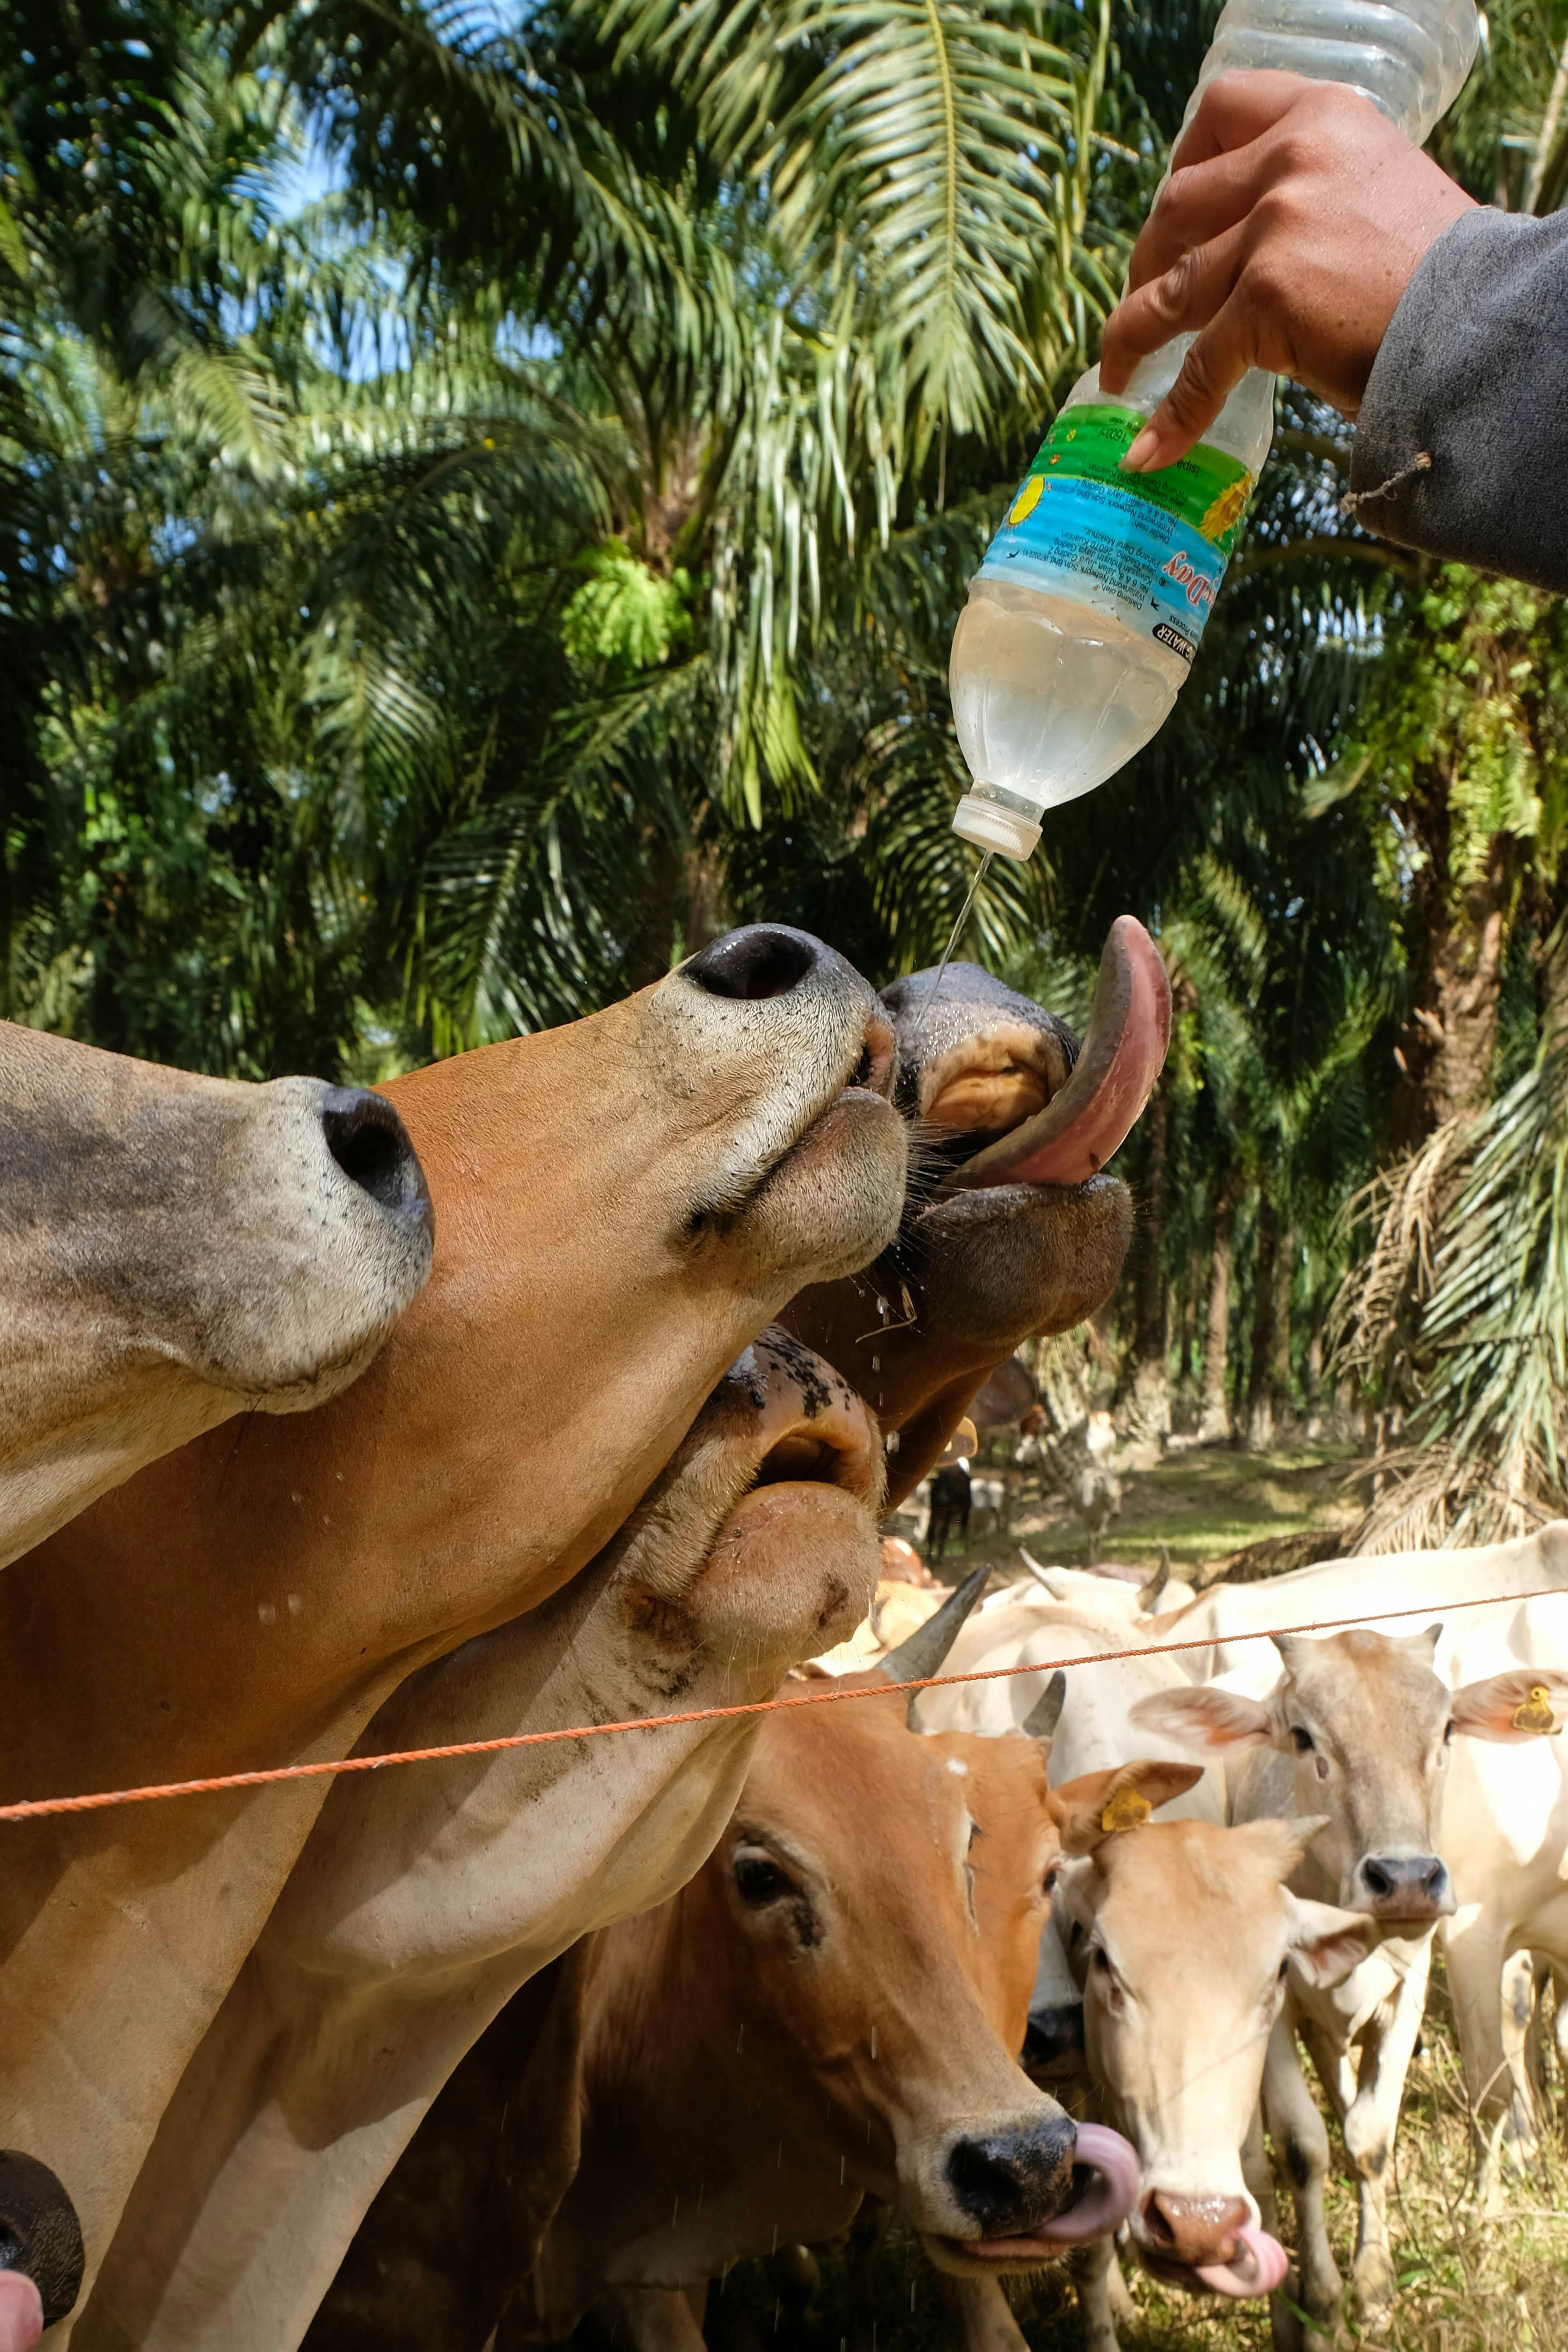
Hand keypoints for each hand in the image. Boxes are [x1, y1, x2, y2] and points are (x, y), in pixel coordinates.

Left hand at [1099, 72, 1476, 470]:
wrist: (1481, 323)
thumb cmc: (1438, 272)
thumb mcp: (1377, 189)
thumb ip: (1316, 192)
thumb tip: (1255, 237)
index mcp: (1321, 116)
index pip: (1220, 111)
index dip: (1180, 162)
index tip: (1170, 210)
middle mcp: (1291, 157)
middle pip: (1178, 206)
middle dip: (1148, 261)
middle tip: (1143, 303)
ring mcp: (1274, 226)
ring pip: (1171, 290)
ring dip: (1133, 335)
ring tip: (1118, 372)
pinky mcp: (1266, 298)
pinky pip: (1199, 368)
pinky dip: (1171, 416)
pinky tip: (1148, 449)